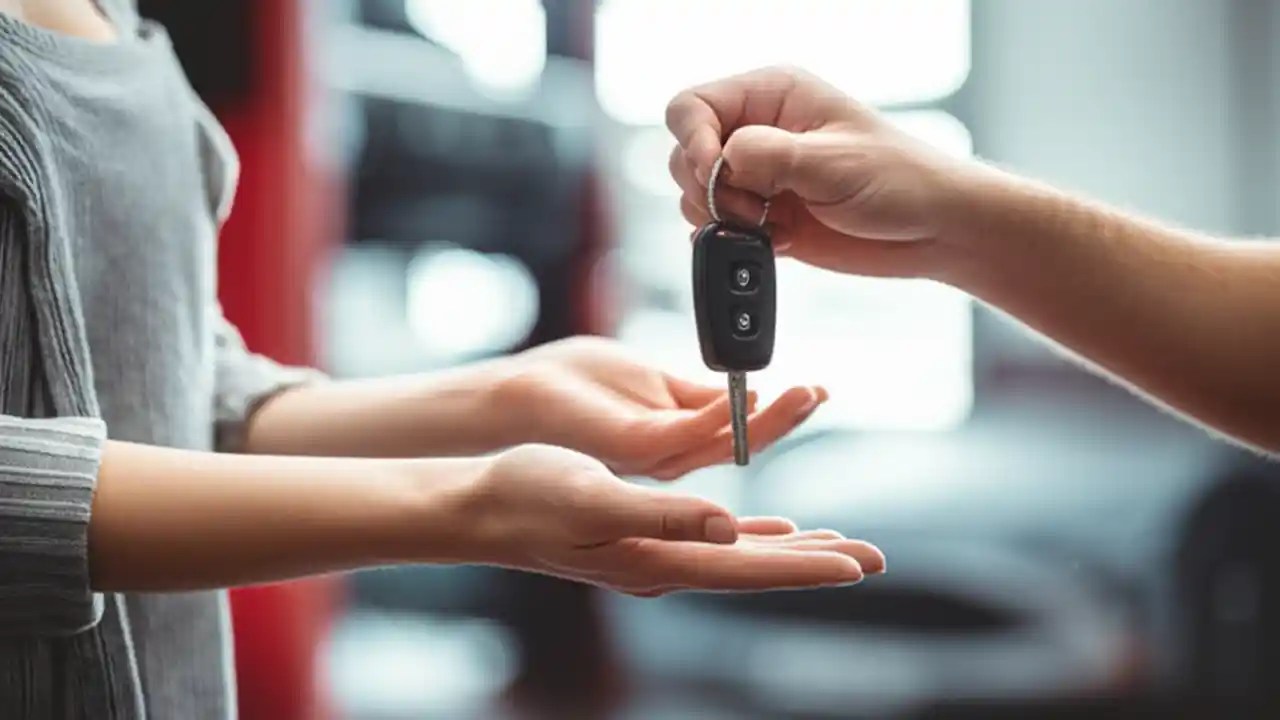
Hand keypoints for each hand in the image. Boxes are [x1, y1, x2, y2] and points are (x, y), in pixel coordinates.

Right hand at [455, 444, 883, 595]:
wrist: (479, 506)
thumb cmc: (528, 495)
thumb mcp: (593, 498)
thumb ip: (662, 515)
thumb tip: (729, 528)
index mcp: (659, 558)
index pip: (751, 567)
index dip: (808, 566)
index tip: (860, 564)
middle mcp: (664, 564)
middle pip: (757, 566)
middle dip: (817, 561)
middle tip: (875, 557)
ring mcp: (654, 554)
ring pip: (742, 554)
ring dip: (791, 549)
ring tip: (837, 546)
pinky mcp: (642, 535)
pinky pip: (713, 538)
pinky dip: (749, 535)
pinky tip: (766, 529)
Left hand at [499, 336, 827, 479]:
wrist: (522, 391)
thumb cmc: (577, 381)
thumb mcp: (652, 380)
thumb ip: (695, 391)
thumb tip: (741, 390)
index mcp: (674, 437)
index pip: (739, 431)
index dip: (779, 412)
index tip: (814, 389)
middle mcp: (670, 455)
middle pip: (742, 443)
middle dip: (787, 420)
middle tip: (820, 393)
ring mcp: (653, 455)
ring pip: (724, 444)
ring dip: (769, 419)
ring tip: (804, 393)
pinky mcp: (634, 445)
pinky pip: (689, 433)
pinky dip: (724, 417)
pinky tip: (749, 396)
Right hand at [666, 65, 986, 278]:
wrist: (933, 230)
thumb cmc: (901, 180)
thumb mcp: (833, 161)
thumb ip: (768, 156)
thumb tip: (720, 162)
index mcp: (773, 95)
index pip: (693, 106)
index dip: (693, 141)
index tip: (716, 174)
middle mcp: (759, 131)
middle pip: (685, 152)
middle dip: (707, 186)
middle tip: (755, 206)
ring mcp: (760, 177)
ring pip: (695, 194)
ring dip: (720, 216)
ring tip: (771, 223)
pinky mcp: (764, 217)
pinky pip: (717, 228)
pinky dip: (732, 241)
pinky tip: (773, 241)